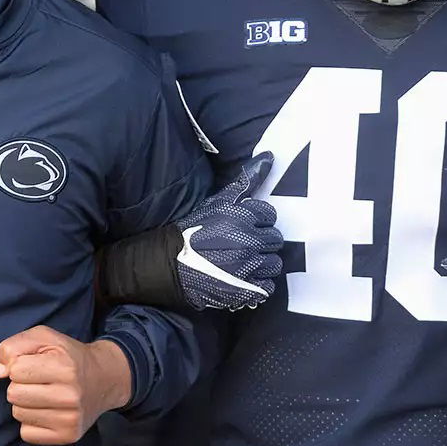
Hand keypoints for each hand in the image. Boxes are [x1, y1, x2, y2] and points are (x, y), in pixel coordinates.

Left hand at [0, 325, 129, 444]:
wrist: (103, 379)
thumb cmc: (67, 356)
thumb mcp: (43, 337)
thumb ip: (13, 346)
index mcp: (65, 367)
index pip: (15, 370)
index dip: (18, 365)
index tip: (34, 364)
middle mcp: (70, 395)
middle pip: (14, 394)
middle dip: (20, 385)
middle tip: (38, 381)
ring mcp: (70, 419)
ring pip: (18, 414)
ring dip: (24, 403)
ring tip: (43, 394)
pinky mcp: (68, 436)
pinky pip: (27, 434)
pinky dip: (31, 422)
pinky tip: (46, 411)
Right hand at [175, 153, 282, 310]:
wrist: (171, 262)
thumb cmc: (194, 228)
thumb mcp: (218, 201)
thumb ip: (246, 181)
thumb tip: (270, 156)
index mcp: (241, 217)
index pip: (270, 215)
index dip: (259, 221)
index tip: (245, 226)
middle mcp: (247, 241)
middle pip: (275, 240)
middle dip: (262, 241)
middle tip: (244, 244)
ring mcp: (247, 267)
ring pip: (274, 263)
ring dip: (263, 263)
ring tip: (244, 261)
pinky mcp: (245, 289)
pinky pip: (268, 285)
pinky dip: (258, 282)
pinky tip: (244, 277)